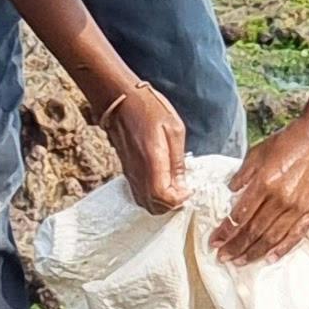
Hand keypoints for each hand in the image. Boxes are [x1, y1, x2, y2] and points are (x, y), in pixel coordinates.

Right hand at [98, 80, 189, 213]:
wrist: (120, 101)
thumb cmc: (149, 109)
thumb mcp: (174, 130)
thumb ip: (178, 162)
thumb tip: (183, 186)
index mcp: (152, 160)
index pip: (163, 197)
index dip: (178, 199)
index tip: (189, 189)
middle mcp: (138, 173)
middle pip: (154, 207)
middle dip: (171, 204)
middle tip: (183, 189)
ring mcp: (130, 174)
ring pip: (145, 204)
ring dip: (162, 202)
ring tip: (174, 186)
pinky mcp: (127, 172)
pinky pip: (139, 195)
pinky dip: (153, 196)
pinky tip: (163, 181)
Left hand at [212, 112, 308, 265]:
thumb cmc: (288, 140)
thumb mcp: (258, 151)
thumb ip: (243, 173)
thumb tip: (230, 191)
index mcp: (265, 182)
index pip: (240, 215)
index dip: (225, 231)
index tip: (214, 242)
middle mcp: (281, 198)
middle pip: (254, 231)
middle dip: (236, 247)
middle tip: (223, 258)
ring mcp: (299, 206)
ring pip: (272, 237)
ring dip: (254, 252)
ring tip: (240, 262)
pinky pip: (296, 235)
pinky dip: (282, 249)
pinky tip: (269, 258)